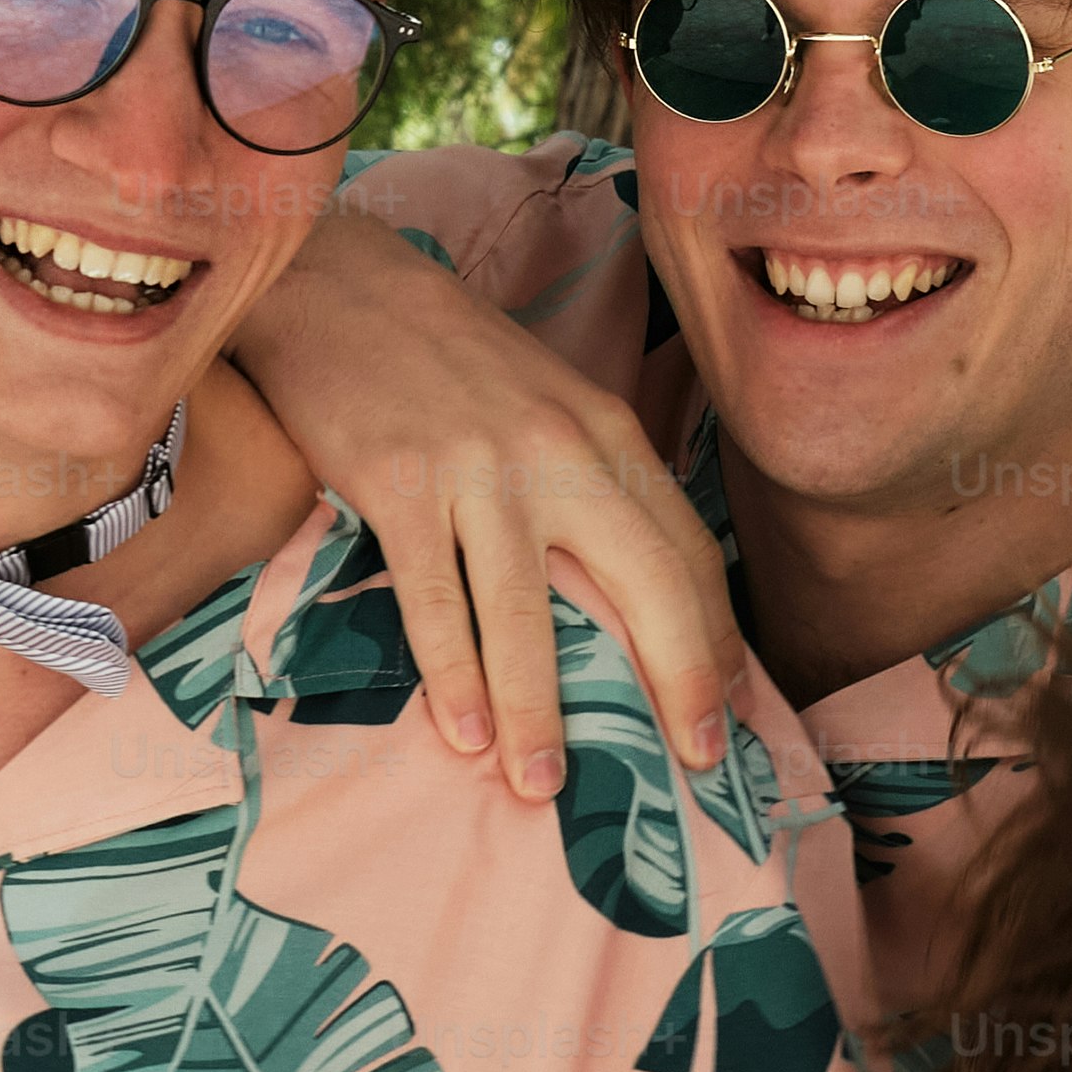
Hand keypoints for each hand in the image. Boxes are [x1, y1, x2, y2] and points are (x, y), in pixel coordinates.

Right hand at [229, 212, 734, 791]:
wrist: (340, 286)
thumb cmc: (449, 358)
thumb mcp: (550, 403)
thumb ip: (593, 482)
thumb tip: (629, 590)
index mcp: (606, 433)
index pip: (687, 550)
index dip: (718, 637)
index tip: (731, 710)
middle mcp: (557, 451)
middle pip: (645, 581)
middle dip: (680, 679)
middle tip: (696, 762)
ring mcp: (477, 468)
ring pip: (524, 611)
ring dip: (538, 710)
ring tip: (544, 786)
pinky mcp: (398, 483)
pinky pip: (432, 597)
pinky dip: (450, 673)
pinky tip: (462, 734)